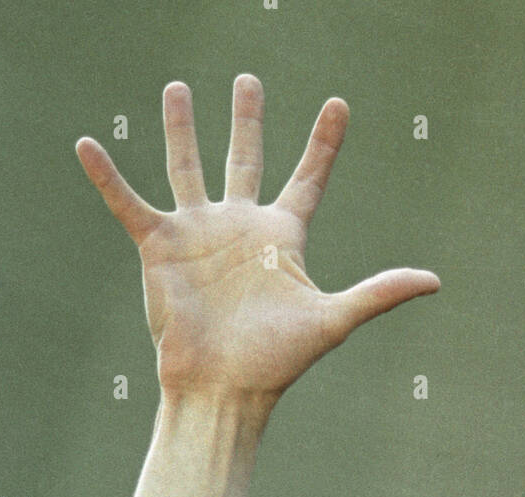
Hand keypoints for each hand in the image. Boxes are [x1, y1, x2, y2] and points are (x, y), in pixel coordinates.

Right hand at [76, 75, 439, 412]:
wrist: (223, 388)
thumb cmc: (277, 361)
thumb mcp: (332, 320)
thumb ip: (379, 293)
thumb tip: (436, 281)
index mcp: (283, 238)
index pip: (309, 178)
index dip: (324, 143)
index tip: (339, 105)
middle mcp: (241, 228)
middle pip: (245, 159)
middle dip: (248, 120)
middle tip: (249, 81)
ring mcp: (200, 235)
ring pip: (188, 167)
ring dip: (182, 129)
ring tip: (178, 88)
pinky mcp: (161, 248)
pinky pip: (130, 203)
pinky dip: (108, 178)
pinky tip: (88, 145)